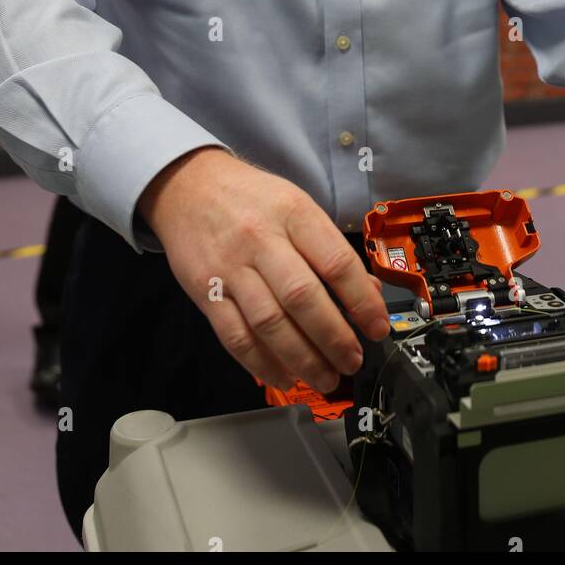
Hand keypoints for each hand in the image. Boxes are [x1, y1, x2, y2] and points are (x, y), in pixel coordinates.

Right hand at [138, 147, 388, 391]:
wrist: (187, 186)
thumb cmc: (250, 198)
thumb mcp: (296, 205)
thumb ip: (329, 248)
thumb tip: (367, 292)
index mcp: (293, 213)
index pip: (335, 262)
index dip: (362, 301)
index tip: (377, 328)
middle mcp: (261, 239)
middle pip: (303, 297)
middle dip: (334, 337)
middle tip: (353, 361)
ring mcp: (230, 268)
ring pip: (269, 323)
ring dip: (302, 358)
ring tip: (325, 377)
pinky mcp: (205, 292)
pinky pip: (236, 336)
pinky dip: (262, 363)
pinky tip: (284, 376)